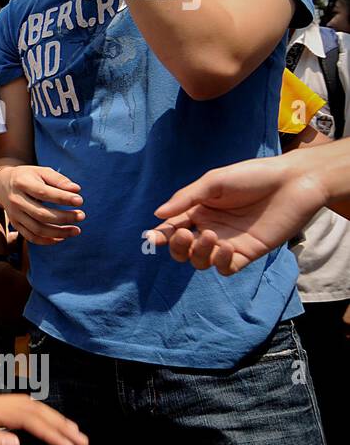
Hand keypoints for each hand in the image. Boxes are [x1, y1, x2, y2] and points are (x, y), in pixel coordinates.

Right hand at [0, 165, 83, 244]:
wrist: (2, 184)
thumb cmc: (28, 176)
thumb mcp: (41, 171)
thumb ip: (59, 180)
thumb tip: (76, 190)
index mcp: (22, 183)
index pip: (43, 193)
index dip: (62, 198)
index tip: (80, 200)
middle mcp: (16, 200)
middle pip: (41, 214)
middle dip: (64, 217)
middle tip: (82, 216)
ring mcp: (14, 215)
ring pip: (37, 229)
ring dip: (59, 232)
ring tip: (76, 230)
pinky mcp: (15, 224)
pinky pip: (31, 237)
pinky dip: (47, 241)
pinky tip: (62, 237)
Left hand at [0, 390, 87, 444]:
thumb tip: (17, 443)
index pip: (27, 417)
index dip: (51, 431)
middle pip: (32, 409)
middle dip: (59, 424)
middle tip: (83, 442)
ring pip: (26, 407)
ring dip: (50, 419)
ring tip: (72, 432)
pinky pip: (16, 409)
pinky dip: (35, 416)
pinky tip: (41, 424)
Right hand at [149, 152, 323, 275]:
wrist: (292, 182)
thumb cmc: (252, 176)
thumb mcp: (214, 181)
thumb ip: (186, 198)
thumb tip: (157, 215)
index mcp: (198, 210)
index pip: (172, 227)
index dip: (160, 235)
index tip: (152, 238)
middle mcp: (210, 228)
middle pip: (183, 250)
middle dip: (177, 247)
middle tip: (183, 235)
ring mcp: (228, 243)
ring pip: (201, 262)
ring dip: (198, 253)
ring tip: (210, 236)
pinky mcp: (247, 253)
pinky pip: (225, 268)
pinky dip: (220, 262)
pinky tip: (226, 247)